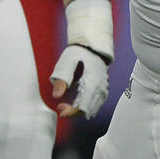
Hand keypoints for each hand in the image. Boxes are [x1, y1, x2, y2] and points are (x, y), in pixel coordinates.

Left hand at [50, 0, 112, 117]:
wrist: (92, 46)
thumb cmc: (78, 53)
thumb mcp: (66, 62)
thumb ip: (61, 78)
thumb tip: (56, 96)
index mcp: (92, 82)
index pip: (85, 104)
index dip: (72, 112)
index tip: (61, 112)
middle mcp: (100, 88)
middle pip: (89, 109)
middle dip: (73, 111)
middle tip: (60, 106)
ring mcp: (103, 89)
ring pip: (93, 107)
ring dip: (79, 110)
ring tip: (63, 105)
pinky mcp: (102, 89)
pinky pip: (95, 103)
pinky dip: (85, 106)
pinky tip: (74, 103)